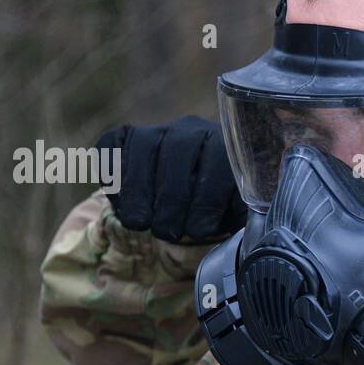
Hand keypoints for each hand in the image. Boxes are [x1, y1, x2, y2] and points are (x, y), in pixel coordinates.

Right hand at [98, 115, 245, 242]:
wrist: (193, 202)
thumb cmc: (220, 211)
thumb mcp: (239, 215)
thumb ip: (247, 219)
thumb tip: (250, 234)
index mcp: (228, 147)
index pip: (218, 159)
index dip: (207, 198)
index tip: (200, 230)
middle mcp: (193, 130)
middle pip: (177, 149)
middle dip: (172, 197)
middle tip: (168, 231)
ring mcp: (159, 130)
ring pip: (144, 144)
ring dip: (139, 189)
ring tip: (141, 223)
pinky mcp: (128, 137)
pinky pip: (112, 144)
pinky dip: (113, 172)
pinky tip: (121, 204)